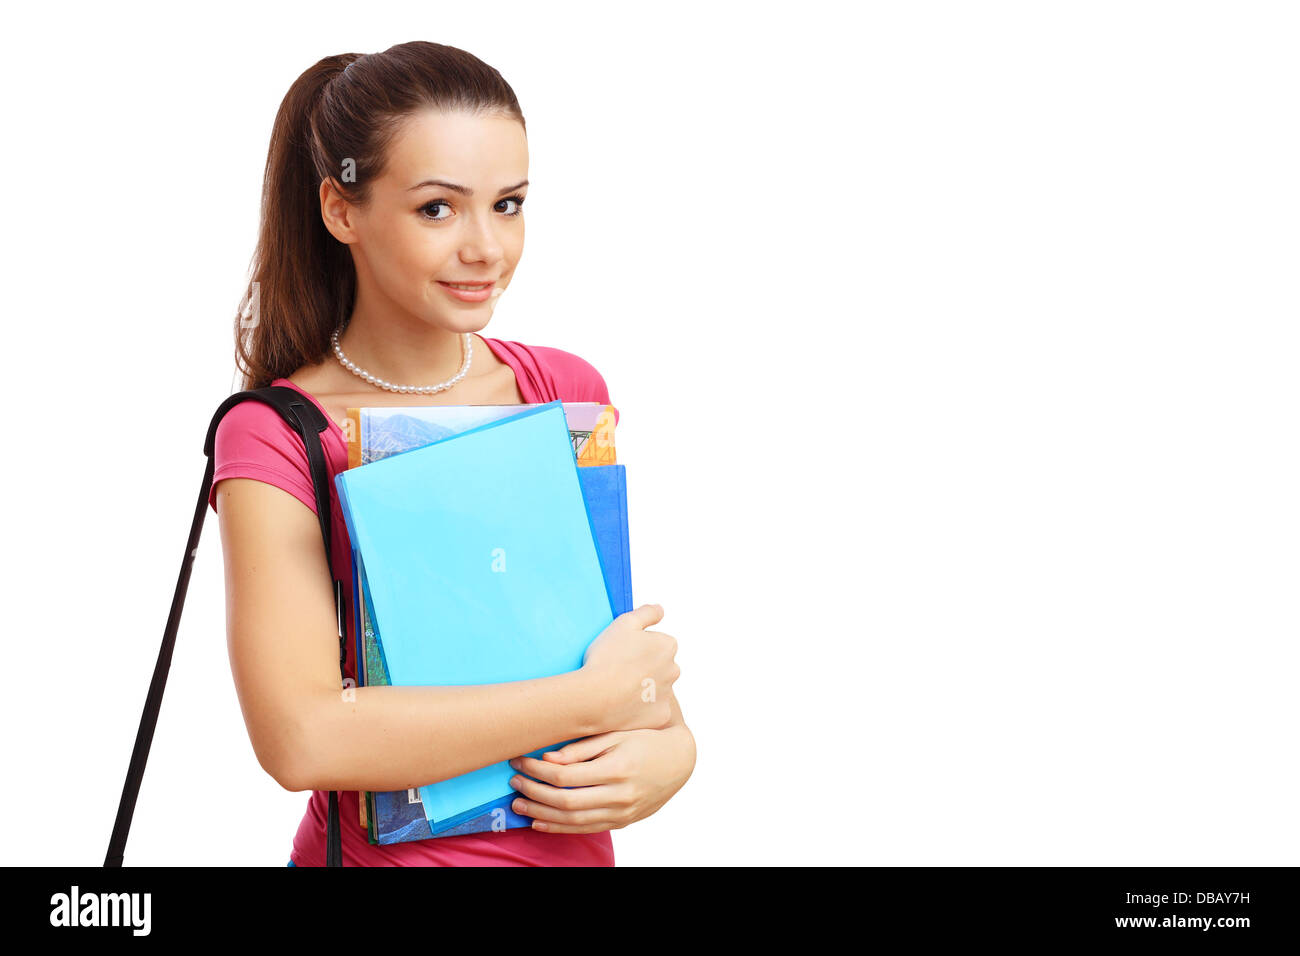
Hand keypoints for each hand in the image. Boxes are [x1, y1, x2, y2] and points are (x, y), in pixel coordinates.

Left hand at [508, 723, 695, 833]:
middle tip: (514, 783)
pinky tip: (541, 822)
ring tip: (519, 805)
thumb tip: (548, 759)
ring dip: (542, 814)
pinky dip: (560, 828)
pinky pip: (586, 829)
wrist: (680, 760)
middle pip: (566, 801)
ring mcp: (622, 812)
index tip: (519, 761)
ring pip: (574, 821)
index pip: (566, 775)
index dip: (537, 771)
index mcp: (617, 768)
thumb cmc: (646, 739)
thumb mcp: (617, 733)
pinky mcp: (623, 821)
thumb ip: (583, 747)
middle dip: (534, 793)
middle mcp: (620, 794)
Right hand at [580, 604, 678, 732]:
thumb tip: (661, 610)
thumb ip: (647, 613)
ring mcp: (668, 695)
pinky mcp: (661, 716)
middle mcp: (674, 669)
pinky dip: (641, 709)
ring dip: (642, 688)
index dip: (637, 647)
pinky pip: (652, 711)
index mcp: (668, 646)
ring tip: (618, 689)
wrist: (595, 697)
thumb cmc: (607, 658)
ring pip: (656, 689)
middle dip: (644, 668)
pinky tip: (623, 706)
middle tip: (619, 671)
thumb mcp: (624, 622)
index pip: (657, 643)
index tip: (622, 653)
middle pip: (659, 666)